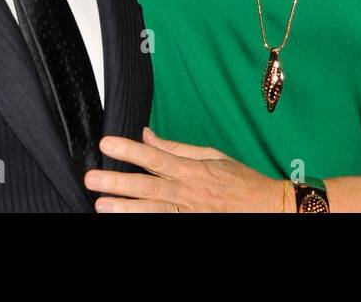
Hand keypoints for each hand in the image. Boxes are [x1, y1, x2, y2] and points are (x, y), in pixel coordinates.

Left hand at [84, 127, 286, 211]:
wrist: (268, 208)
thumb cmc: (240, 180)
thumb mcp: (211, 155)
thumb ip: (176, 147)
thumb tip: (146, 135)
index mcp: (191, 169)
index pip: (154, 156)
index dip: (129, 150)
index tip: (106, 143)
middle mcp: (187, 191)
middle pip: (147, 186)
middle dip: (118, 182)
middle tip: (91, 179)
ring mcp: (189, 212)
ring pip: (153, 211)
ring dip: (126, 209)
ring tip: (101, 206)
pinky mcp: (191, 225)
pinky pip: (165, 225)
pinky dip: (147, 224)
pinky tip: (127, 222)